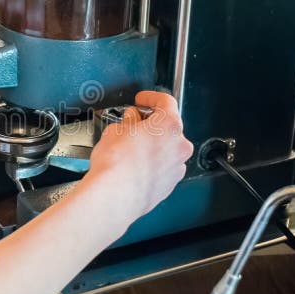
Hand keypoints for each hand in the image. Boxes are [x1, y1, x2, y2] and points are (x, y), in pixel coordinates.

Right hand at [88, 91, 192, 219]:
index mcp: (169, 125)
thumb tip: (131, 122)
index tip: (143, 99)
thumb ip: (128, 121)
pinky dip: (151, 164)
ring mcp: (176, 167)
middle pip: (168, 127)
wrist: (115, 195)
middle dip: (150, 124)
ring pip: (166, 149)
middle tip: (132, 125)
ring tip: (129, 149)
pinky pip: (163, 168)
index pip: (166, 101)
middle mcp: (179, 146)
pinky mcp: (170, 185)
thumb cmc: (116, 164)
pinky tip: (133, 166)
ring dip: (152, 146)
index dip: (151, 97)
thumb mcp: (115, 130)